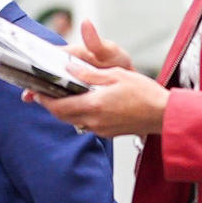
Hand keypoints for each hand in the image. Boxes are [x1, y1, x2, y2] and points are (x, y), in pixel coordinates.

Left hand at [28, 19, 166, 139]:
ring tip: (65, 94)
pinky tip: (86, 102)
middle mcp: (94, 121)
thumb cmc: (144, 93)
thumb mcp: (117, 75)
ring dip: (65, 110)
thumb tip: (70, 69)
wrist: (164, 115)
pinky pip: (86, 124)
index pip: (59, 107)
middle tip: (46, 92)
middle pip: (62, 116)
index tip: (37, 91)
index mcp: (94, 106)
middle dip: (52, 105)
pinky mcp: (108, 133)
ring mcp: (100, 129)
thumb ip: (90, 74)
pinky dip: (80, 113)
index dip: (44, 100)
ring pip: (73, 121)